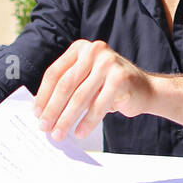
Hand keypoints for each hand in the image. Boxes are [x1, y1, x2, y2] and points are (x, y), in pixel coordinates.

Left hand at [33, 39, 153, 139]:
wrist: (145, 89)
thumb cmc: (109, 87)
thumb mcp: (86, 80)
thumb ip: (67, 87)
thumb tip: (42, 111)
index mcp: (80, 48)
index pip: (55, 73)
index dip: (44, 95)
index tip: (36, 113)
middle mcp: (94, 50)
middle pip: (65, 84)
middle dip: (53, 109)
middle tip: (44, 127)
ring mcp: (108, 62)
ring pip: (80, 97)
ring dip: (67, 119)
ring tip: (59, 133)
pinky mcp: (120, 78)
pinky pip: (98, 105)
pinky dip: (87, 122)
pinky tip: (80, 133)